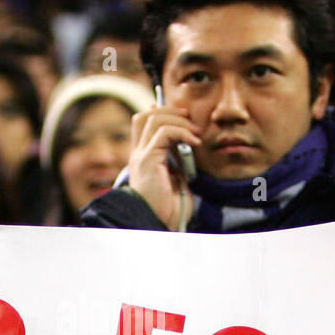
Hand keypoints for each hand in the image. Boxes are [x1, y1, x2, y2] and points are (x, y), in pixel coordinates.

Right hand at [126, 104, 200, 229]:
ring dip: (179, 121)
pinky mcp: (148, 160)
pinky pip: (164, 133)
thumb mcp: (175, 178)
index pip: (144, 123)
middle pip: (146, 115)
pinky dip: (182, 132)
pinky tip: (194, 142)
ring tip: (196, 133)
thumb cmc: (168, 208)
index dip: (163, 114)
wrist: (158, 224)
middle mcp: (138, 153)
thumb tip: (186, 144)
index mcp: (143, 157)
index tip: (185, 119)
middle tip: (191, 121)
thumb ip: (176, 160)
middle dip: (171, 111)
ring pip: (154, 118)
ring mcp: (141, 155)